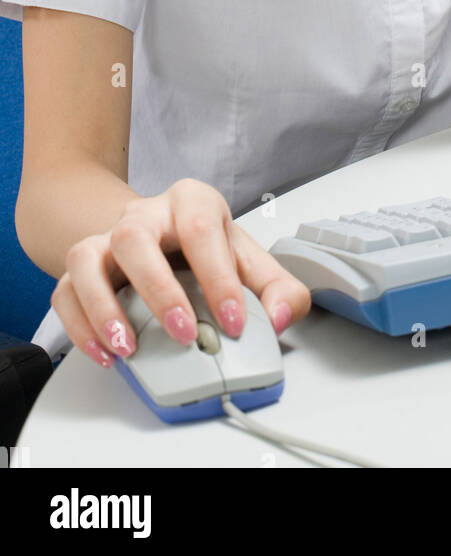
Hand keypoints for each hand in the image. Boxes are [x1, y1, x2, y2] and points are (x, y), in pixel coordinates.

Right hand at [51, 178, 310, 366]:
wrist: (163, 234)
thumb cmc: (206, 248)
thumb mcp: (250, 260)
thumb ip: (279, 288)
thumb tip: (279, 317)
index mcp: (192, 202)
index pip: (201, 229)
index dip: (218, 277)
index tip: (233, 321)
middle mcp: (145, 214)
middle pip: (135, 237)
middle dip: (158, 290)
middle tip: (183, 333)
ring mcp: (107, 238)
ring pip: (88, 257)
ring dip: (104, 307)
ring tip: (128, 347)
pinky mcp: (81, 267)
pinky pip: (66, 290)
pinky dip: (80, 326)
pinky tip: (107, 353)